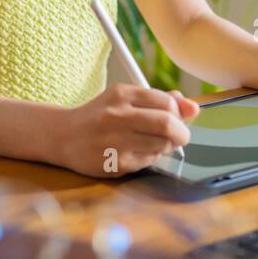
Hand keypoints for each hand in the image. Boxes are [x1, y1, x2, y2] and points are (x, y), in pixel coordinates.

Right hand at [53, 84, 199, 177]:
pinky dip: (151, 158)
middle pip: (167, 124)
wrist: (63, 136)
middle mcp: (117, 115)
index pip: (166, 102)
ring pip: (161, 145)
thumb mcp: (125, 99)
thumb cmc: (99, 116)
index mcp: (122, 94)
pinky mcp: (115, 164)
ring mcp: (115, 141)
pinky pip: (148, 162)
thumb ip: (159, 101)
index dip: (178, 113)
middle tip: (180, 137)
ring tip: (154, 144)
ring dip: (166, 147)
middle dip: (181, 133)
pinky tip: (138, 153)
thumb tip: (194, 108)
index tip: (175, 119)